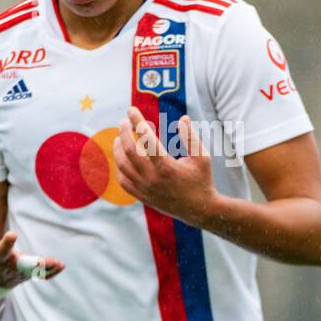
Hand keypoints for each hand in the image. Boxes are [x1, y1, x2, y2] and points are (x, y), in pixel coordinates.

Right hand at [0, 212, 63, 292]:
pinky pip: (41, 276)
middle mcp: (9, 267)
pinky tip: (61, 266)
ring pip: (34, 273)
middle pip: (22, 266)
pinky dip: (51, 273)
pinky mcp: (28, 276)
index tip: (13, 234)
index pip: (2, 250)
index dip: (7, 243)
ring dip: (47, 269)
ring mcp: (19, 274)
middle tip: (43, 261)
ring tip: (59, 263)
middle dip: (33, 264)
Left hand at [113, 106, 218, 225]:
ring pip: (122, 165)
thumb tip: (182, 118)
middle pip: (128, 150)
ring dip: (117, 148)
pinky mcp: (142, 197)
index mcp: (167, 166)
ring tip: (119, 137)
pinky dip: (120, 166)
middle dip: (123, 132)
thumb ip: (191, 137)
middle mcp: (152, 178)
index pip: (146, 138)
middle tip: (123, 121)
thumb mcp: (202, 157)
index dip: (137, 121)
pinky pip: (123, 180)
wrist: (199, 210)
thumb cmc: (202, 180)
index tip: (131, 110)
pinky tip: (123, 157)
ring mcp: (145, 189)